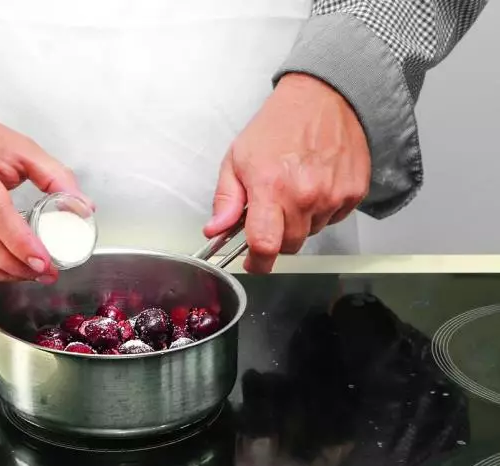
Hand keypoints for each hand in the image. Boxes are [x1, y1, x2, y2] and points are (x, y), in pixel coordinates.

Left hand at [203, 73, 370, 273]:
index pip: (265, 245)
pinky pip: (333, 219)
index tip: (252, 263)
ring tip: (294, 189)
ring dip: (299, 222)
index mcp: (271, 187)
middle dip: (275, 238)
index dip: (257, 262)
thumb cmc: (278, 126)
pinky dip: (321, 210)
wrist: (323, 98)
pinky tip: (314, 184)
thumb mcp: (237, 158)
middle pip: (289, 245)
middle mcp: (305, 195)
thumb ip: (225, 199)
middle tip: (270, 212)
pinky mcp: (354, 193)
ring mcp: (333, 195)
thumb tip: (215, 230)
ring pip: (311, 233)